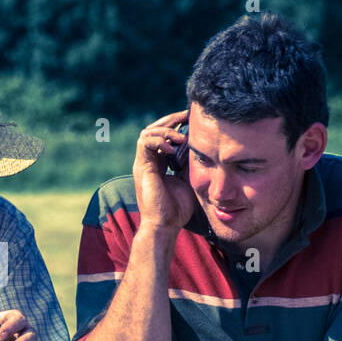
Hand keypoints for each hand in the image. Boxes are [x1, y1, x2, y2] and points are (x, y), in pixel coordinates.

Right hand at [135, 110, 197, 232]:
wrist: (165, 225)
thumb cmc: (176, 209)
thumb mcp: (188, 180)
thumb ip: (189, 164)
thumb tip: (199, 148)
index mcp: (158, 164)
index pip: (163, 136)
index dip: (176, 126)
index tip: (192, 120)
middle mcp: (148, 161)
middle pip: (154, 130)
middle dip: (171, 120)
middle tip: (187, 115)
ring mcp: (143, 163)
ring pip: (147, 132)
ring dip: (166, 130)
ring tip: (181, 137)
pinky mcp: (142, 167)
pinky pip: (145, 143)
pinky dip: (158, 140)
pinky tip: (172, 147)